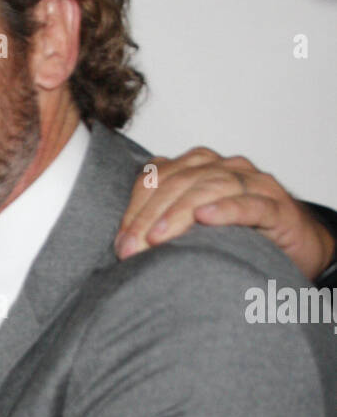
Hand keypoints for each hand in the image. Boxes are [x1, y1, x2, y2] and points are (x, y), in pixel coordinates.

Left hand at [115, 147, 334, 280]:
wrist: (297, 247)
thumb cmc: (240, 236)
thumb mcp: (193, 229)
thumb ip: (162, 225)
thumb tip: (122, 246)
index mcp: (199, 168)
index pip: (156, 177)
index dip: (135, 208)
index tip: (120, 241)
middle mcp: (224, 168)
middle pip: (178, 182)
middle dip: (149, 216)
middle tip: (130, 248)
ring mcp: (253, 184)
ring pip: (209, 188)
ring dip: (179, 213)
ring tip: (157, 238)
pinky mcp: (277, 206)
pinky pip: (249, 203)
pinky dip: (226, 209)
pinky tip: (205, 218)